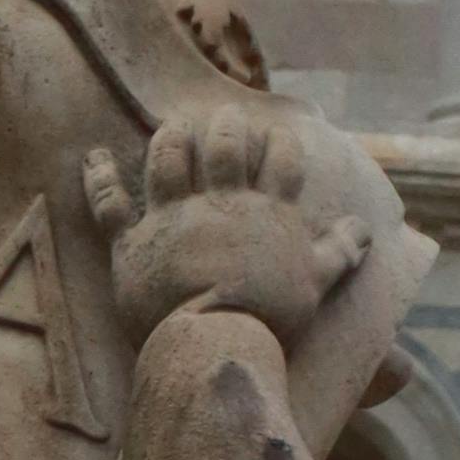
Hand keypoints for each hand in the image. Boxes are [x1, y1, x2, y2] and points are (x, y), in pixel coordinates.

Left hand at [89, 105, 367, 357]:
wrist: (216, 342)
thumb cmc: (272, 317)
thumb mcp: (316, 284)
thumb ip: (340, 251)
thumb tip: (366, 229)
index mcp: (268, 212)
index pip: (280, 158)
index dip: (280, 141)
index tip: (276, 134)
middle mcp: (220, 204)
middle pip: (222, 145)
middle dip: (225, 126)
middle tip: (224, 117)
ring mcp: (174, 219)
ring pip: (168, 159)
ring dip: (171, 137)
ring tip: (174, 126)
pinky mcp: (133, 243)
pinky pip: (109, 204)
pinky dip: (99, 178)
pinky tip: (93, 158)